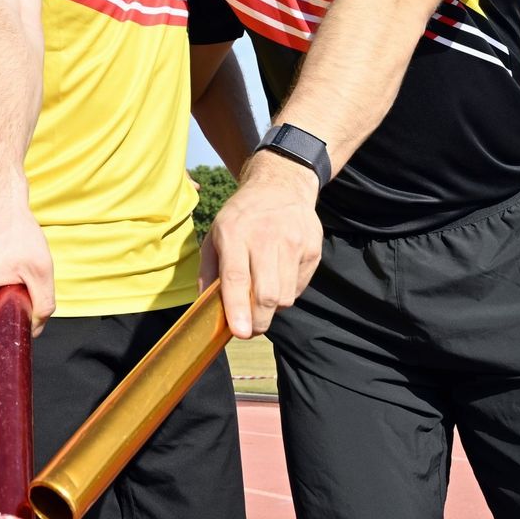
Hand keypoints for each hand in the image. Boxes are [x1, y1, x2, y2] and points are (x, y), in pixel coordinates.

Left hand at [205, 151, 321, 337]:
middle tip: (250, 329)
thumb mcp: (215, 234)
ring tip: (262, 295)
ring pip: (286, 296)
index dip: (238, 309)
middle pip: (267, 294)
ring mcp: (294, 242)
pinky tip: (279, 276)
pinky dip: (288, 292)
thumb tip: (206, 307)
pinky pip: (300, 286)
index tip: (240, 332)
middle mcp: (266, 237)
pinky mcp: (312, 248)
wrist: (281, 186)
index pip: (237, 278)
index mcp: (235, 234)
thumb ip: (209, 270)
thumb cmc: (242, 216)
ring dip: (272, 307)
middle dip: (258, 321)